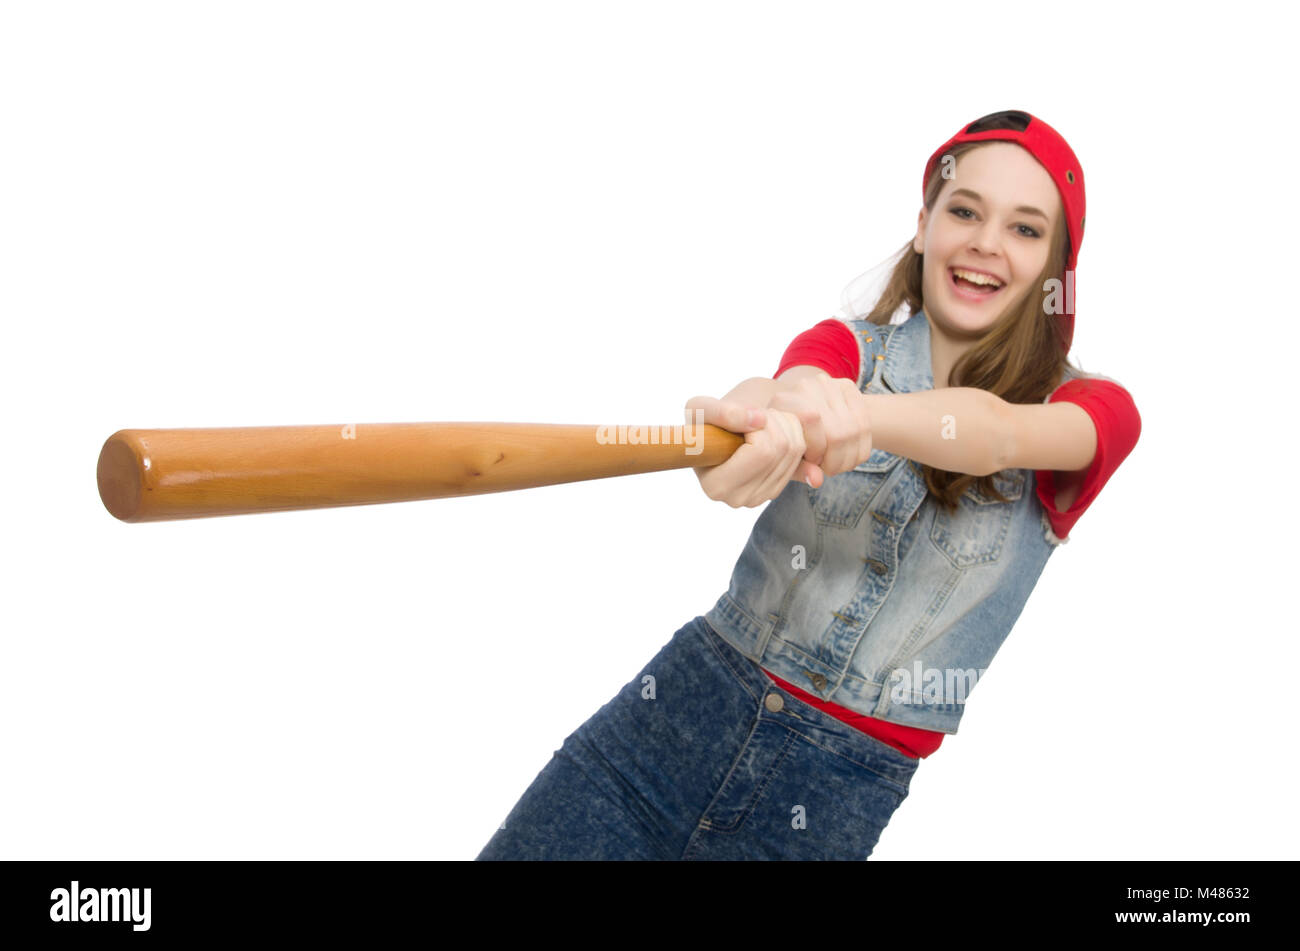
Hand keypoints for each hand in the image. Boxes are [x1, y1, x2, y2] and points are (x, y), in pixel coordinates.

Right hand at [683, 395, 818, 507]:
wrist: (713, 436)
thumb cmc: (702, 424)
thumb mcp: (699, 410)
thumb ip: (722, 413)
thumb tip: (759, 420)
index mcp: (717, 486)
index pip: (762, 451)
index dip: (760, 425)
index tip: (744, 415)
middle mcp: (739, 499)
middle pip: (781, 449)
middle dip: (774, 420)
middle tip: (756, 414)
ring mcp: (760, 497)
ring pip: (795, 450)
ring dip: (784, 424)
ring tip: (761, 421)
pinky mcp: (775, 490)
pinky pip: (800, 456)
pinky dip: (792, 434)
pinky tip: (769, 431)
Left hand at [766, 374, 872, 479]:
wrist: (803, 419)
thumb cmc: (791, 444)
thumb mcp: (790, 460)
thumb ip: (800, 471)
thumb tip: (817, 481)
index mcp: (782, 401)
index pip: (810, 420)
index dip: (816, 449)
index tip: (811, 461)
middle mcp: (805, 386)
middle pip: (837, 430)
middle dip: (836, 458)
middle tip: (828, 468)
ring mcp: (827, 384)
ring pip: (854, 429)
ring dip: (849, 456)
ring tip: (838, 465)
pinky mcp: (847, 386)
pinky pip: (865, 424)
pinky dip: (861, 448)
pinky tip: (849, 456)